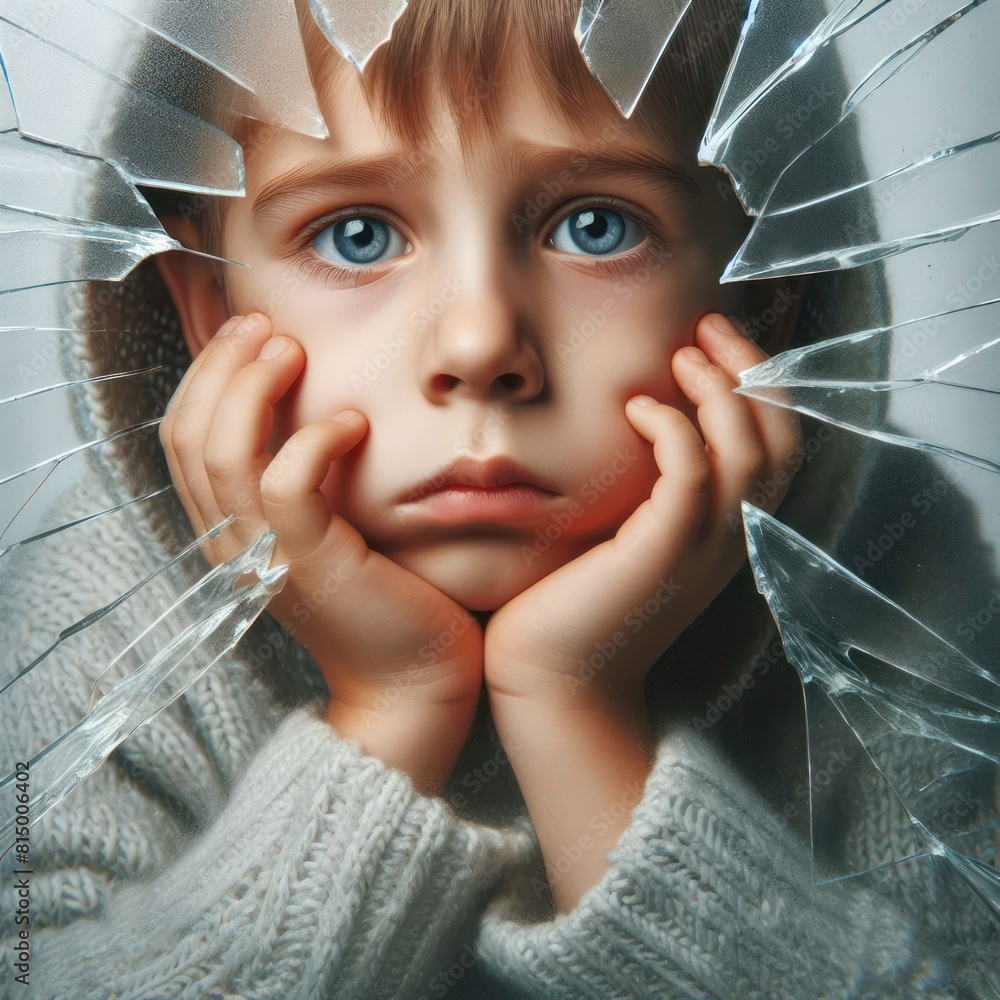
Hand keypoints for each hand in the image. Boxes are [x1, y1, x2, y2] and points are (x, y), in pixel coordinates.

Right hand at [159, 313, 484, 743]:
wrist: (412, 682)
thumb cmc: (384, 600)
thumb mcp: (330, 528)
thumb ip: (306, 479)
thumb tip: (313, 408)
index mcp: (228, 532)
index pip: (184, 439)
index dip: (208, 377)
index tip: (250, 332)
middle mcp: (230, 545)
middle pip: (188, 436)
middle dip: (221, 368)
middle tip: (264, 326)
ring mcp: (264, 558)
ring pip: (223, 454)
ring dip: (253, 389)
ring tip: (292, 350)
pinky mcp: (310, 566)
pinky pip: (286, 486)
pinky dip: (313, 441)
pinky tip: (352, 423)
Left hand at [483, 313, 801, 706]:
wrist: (553, 679)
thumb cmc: (574, 602)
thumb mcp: (626, 532)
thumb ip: (648, 486)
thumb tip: (636, 414)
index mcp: (727, 532)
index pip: (778, 444)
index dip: (759, 382)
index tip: (713, 338)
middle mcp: (730, 540)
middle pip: (779, 437)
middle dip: (750, 368)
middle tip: (706, 326)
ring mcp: (702, 550)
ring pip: (747, 450)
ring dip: (719, 390)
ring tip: (680, 354)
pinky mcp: (661, 555)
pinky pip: (690, 474)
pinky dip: (676, 430)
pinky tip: (639, 410)